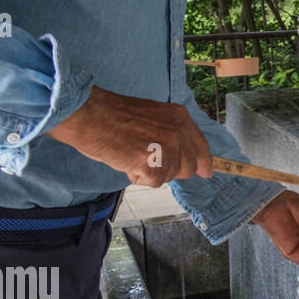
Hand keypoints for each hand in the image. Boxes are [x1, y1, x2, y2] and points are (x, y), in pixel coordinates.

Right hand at [47, 85, 211, 185]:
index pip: (200, 145)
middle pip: (188, 167)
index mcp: (179, 117)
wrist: (91, 116)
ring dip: (151, 171)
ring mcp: (168, 149)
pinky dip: (139, 177)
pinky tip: (126, 161)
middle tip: (146, 158)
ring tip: (132, 154)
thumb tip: (182, 155)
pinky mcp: (155, 165)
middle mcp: (179, 132)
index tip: (206, 171)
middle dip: (170, 168)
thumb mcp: (152, 116)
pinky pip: (154, 182)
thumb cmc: (113, 116)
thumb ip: (169, 132)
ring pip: (169, 175)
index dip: (203, 161)